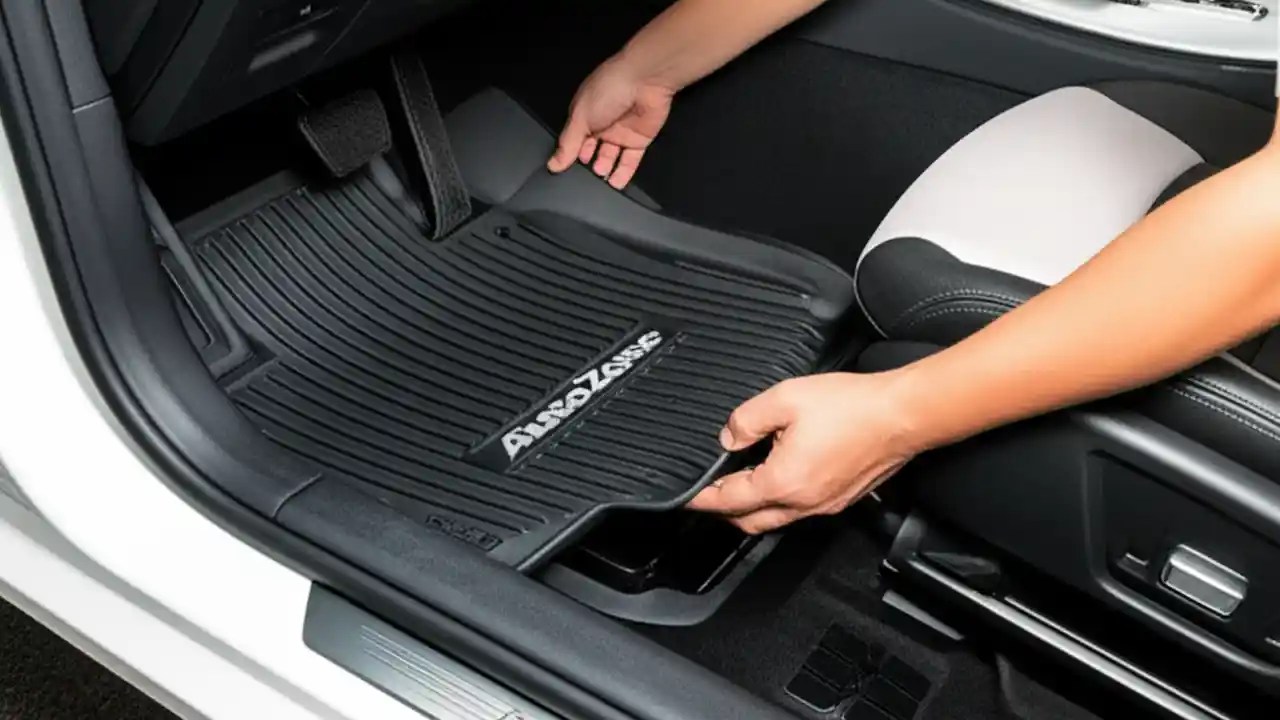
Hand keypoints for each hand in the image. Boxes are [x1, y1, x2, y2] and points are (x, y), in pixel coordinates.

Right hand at [547, 56, 674, 189]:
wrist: (646, 80)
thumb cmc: (608, 91)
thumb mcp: (581, 117)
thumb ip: (568, 144)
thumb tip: (552, 165)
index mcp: (584, 115)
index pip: (574, 140)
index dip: (570, 155)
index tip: (565, 171)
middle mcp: (601, 124)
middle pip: (591, 150)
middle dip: (587, 164)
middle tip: (585, 177)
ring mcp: (621, 133)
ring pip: (610, 157)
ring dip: (604, 169)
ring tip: (600, 178)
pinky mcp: (639, 140)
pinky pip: (630, 160)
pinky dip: (623, 173)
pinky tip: (615, 184)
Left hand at [688, 372, 922, 533]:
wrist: (904, 414)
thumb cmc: (853, 407)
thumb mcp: (785, 399)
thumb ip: (747, 420)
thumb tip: (728, 438)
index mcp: (783, 482)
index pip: (729, 501)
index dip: (702, 498)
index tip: (686, 497)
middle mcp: (803, 503)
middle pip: (749, 522)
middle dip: (724, 511)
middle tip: (708, 494)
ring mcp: (825, 505)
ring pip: (776, 520)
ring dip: (752, 508)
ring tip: (739, 485)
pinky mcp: (841, 499)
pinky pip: (800, 511)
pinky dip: (780, 502)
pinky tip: (778, 479)